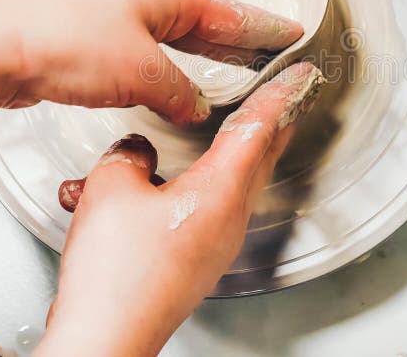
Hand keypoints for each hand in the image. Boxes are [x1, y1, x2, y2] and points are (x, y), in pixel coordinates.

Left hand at [0, 0, 303, 122]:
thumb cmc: (60, 40)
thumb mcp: (140, 72)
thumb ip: (178, 91)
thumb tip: (195, 105)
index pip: (229, 10)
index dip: (264, 24)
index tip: (293, 30)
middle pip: (204, 19)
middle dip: (238, 37)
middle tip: (270, 48)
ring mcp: (114, 15)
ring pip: (173, 37)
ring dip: (202, 56)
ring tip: (231, 68)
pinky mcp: (91, 39)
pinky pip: (146, 53)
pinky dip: (167, 69)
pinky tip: (172, 87)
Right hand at [35, 62, 323, 356]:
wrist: (105, 339)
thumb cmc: (115, 278)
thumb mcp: (111, 191)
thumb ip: (128, 156)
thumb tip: (135, 152)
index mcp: (219, 193)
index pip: (259, 130)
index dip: (279, 96)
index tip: (301, 76)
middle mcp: (227, 218)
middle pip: (259, 156)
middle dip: (274, 121)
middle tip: (288, 96)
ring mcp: (214, 242)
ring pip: (231, 180)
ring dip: (233, 150)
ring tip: (234, 126)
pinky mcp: (195, 258)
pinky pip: (204, 205)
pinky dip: (191, 182)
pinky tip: (155, 180)